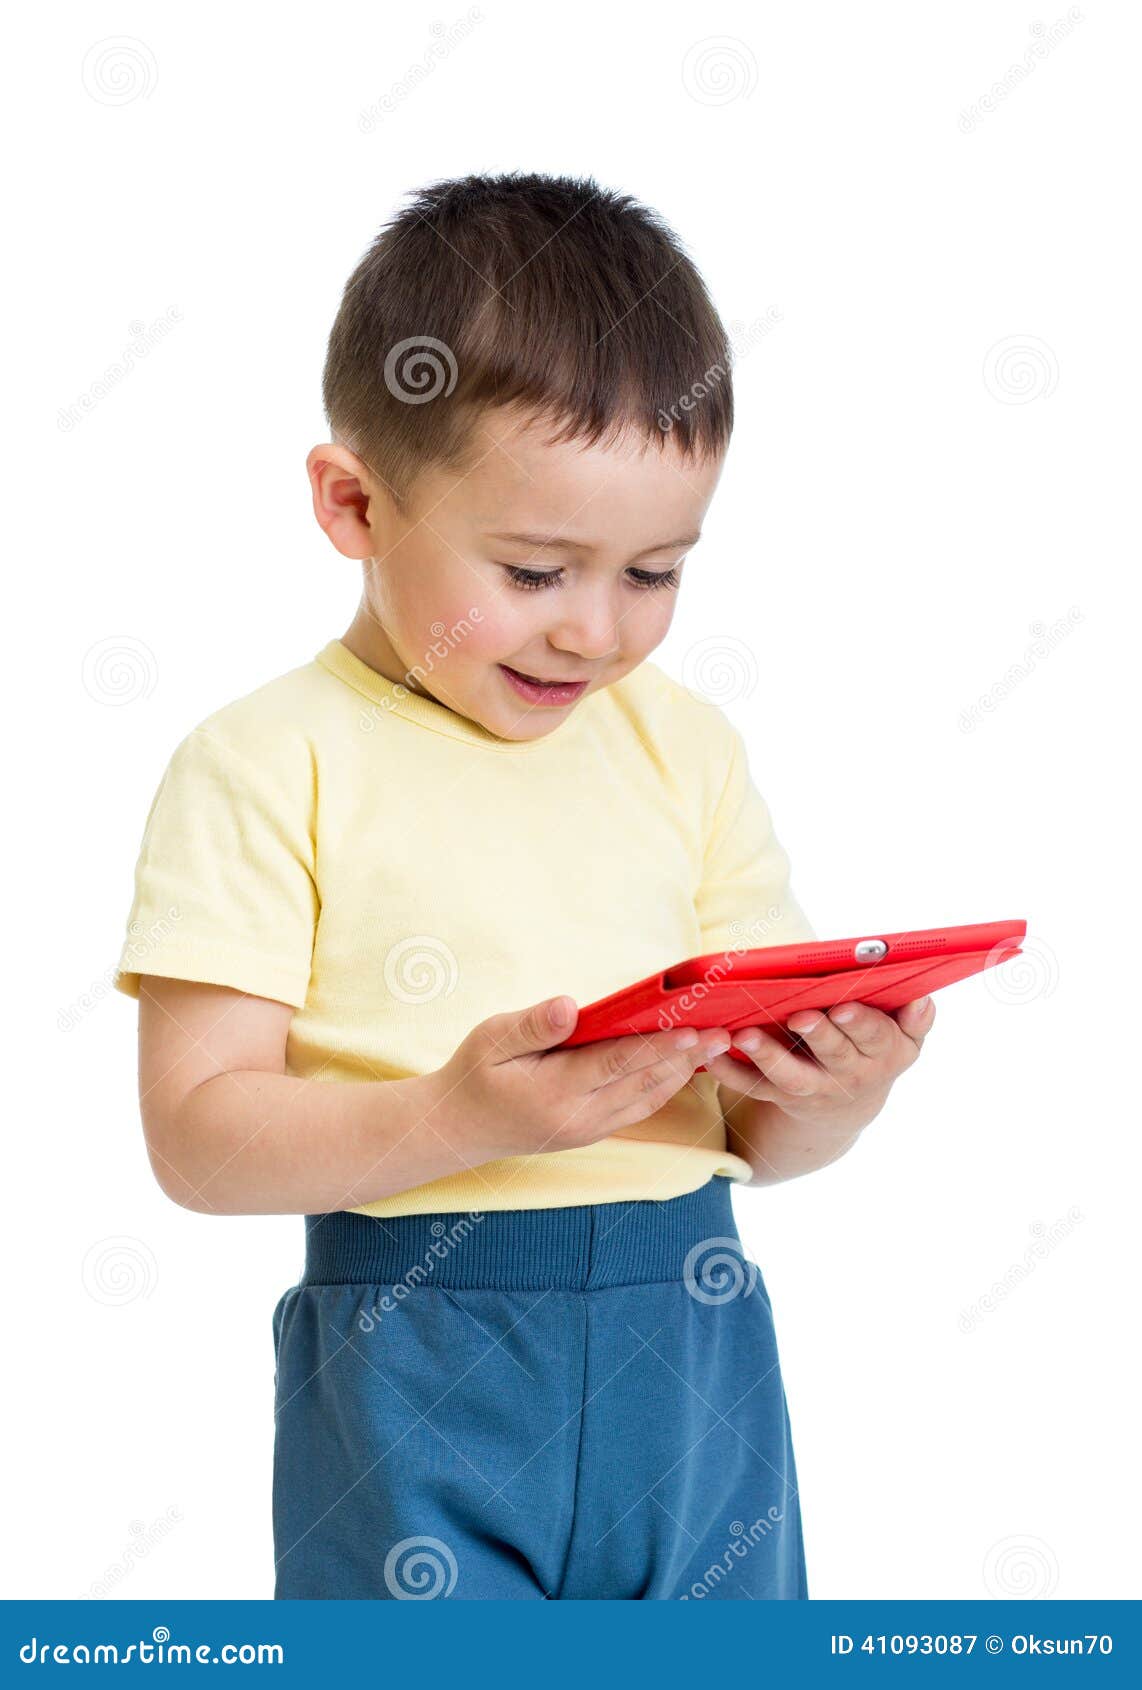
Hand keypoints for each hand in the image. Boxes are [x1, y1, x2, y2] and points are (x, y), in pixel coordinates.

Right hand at [432, 995, 737, 1162]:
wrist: (460, 1130)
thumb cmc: (474, 1075)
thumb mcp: (490, 1041)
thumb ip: (532, 1025)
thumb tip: (568, 1005)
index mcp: (556, 1091)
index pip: (617, 1063)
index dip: (658, 1045)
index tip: (693, 1028)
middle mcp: (580, 1116)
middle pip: (644, 1082)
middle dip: (687, 1057)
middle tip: (727, 1033)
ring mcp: (589, 1128)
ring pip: (648, 1098)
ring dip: (684, 1072)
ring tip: (718, 1046)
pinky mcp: (593, 1131)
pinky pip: (639, 1107)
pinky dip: (666, 1085)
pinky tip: (686, 1066)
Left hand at [701, 996, 936, 1135]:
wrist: (848, 1104)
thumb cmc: (876, 1049)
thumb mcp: (905, 1039)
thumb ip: (915, 1020)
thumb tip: (923, 999)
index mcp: (882, 1054)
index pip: (873, 1036)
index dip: (859, 1023)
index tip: (844, 1008)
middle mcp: (847, 1074)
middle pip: (833, 1055)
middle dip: (818, 1036)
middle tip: (800, 1017)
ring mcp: (811, 1088)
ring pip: (789, 1077)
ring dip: (767, 1056)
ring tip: (745, 1035)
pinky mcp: (777, 1095)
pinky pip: (751, 1086)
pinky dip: (728, 1071)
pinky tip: (710, 1052)